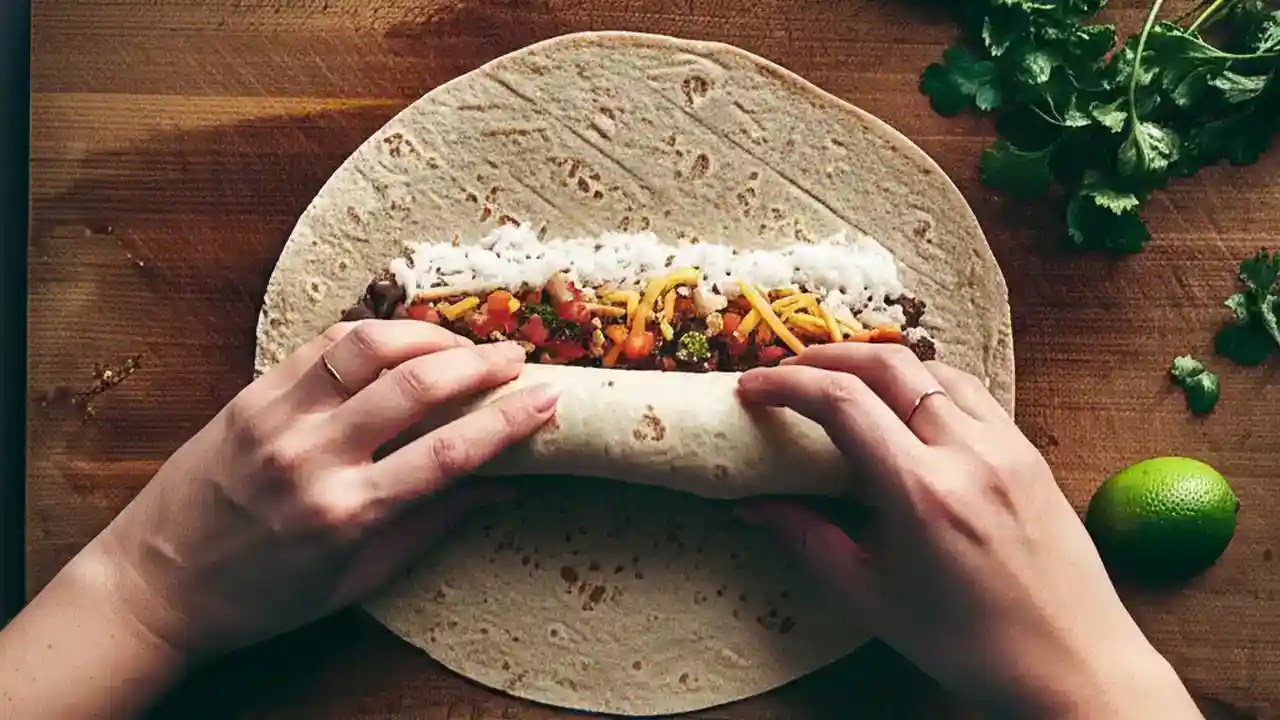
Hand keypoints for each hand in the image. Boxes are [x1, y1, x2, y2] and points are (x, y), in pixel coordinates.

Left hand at [1, 320, 557, 716]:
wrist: (157, 585)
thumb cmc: (262, 596)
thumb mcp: (357, 579)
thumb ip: (432, 525)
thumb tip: (503, 488)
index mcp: (348, 514)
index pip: (450, 452)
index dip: (509, 421)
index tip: (547, 400)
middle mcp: (313, 458)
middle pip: (415, 386)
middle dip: (478, 363)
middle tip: (514, 357)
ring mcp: (276, 420)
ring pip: (366, 348)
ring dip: (426, 337)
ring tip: (461, 342)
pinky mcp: (250, 396)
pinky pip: (321, 348)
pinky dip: (370, 337)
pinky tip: (399, 342)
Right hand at [736, 344, 1198, 719]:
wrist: (1075, 664)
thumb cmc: (968, 643)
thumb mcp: (871, 598)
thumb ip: (808, 540)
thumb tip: (753, 505)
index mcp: (922, 492)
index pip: (842, 402)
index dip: (786, 383)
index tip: (751, 389)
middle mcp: (967, 453)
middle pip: (887, 364)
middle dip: (826, 357)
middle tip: (787, 373)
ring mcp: (1006, 446)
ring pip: (932, 369)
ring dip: (878, 363)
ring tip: (841, 380)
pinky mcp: (1028, 452)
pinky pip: (970, 392)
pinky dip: (925, 382)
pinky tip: (905, 404)